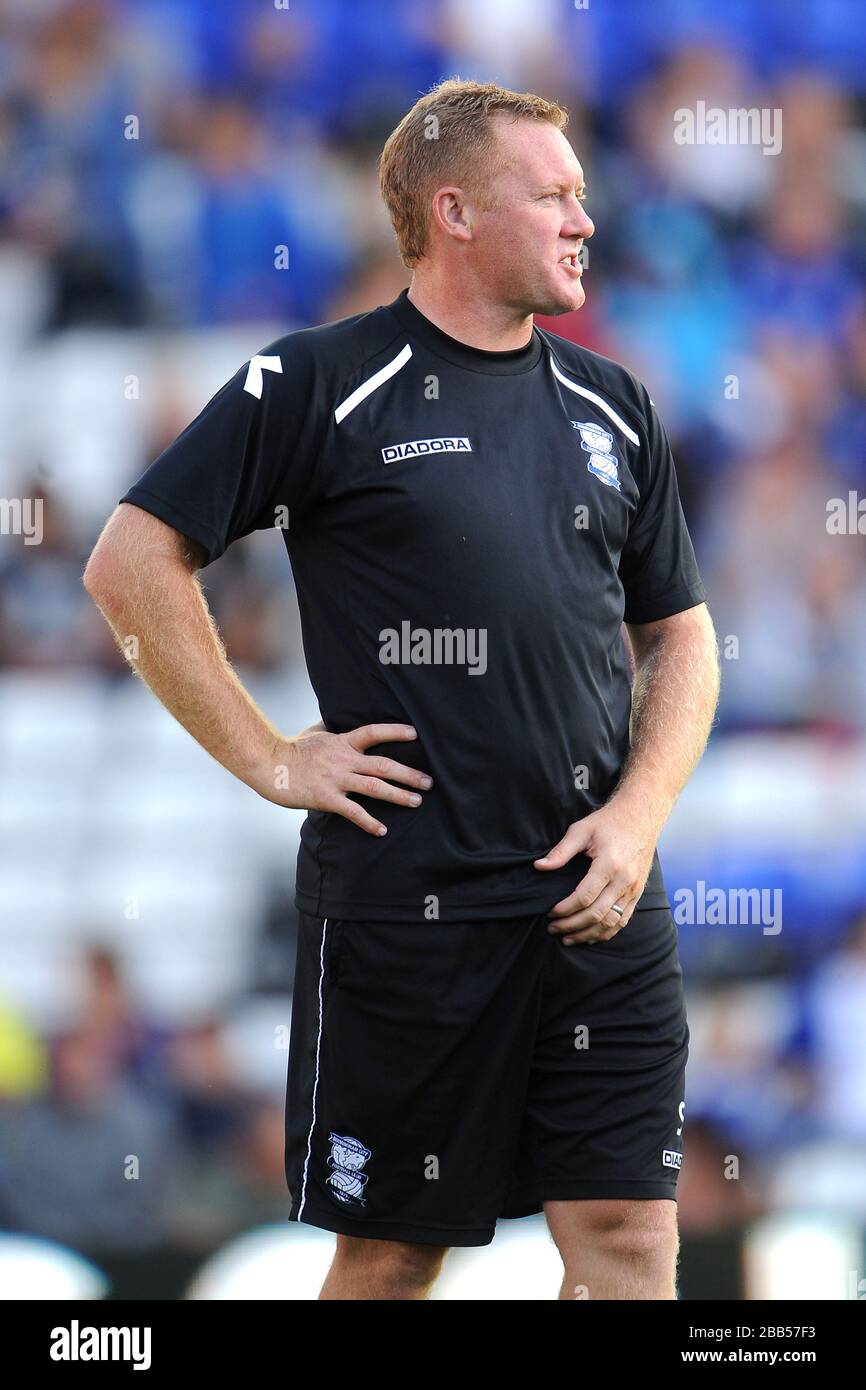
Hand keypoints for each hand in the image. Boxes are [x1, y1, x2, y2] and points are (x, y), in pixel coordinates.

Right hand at [254, 723, 432, 835]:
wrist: (269, 764)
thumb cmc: (290, 749)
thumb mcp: (315, 733)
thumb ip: (332, 730)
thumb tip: (338, 722)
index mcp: (342, 742)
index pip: (374, 733)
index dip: (395, 732)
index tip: (415, 735)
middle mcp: (344, 760)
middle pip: (384, 765)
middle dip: (409, 774)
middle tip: (429, 782)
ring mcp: (336, 779)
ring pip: (374, 787)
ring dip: (398, 795)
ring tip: (416, 802)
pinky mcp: (327, 798)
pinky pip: (353, 812)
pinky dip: (369, 822)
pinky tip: (382, 830)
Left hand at [533, 796, 658, 943]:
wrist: (642, 817)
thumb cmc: (610, 822)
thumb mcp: (582, 830)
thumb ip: (561, 851)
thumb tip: (539, 866)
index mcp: (610, 864)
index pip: (585, 897)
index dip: (565, 909)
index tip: (549, 912)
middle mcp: (625, 880)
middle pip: (597, 914)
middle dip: (571, 925)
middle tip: (552, 928)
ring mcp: (634, 889)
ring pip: (611, 923)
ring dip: (587, 934)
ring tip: (567, 938)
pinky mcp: (638, 893)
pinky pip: (623, 921)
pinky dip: (606, 932)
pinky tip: (589, 935)